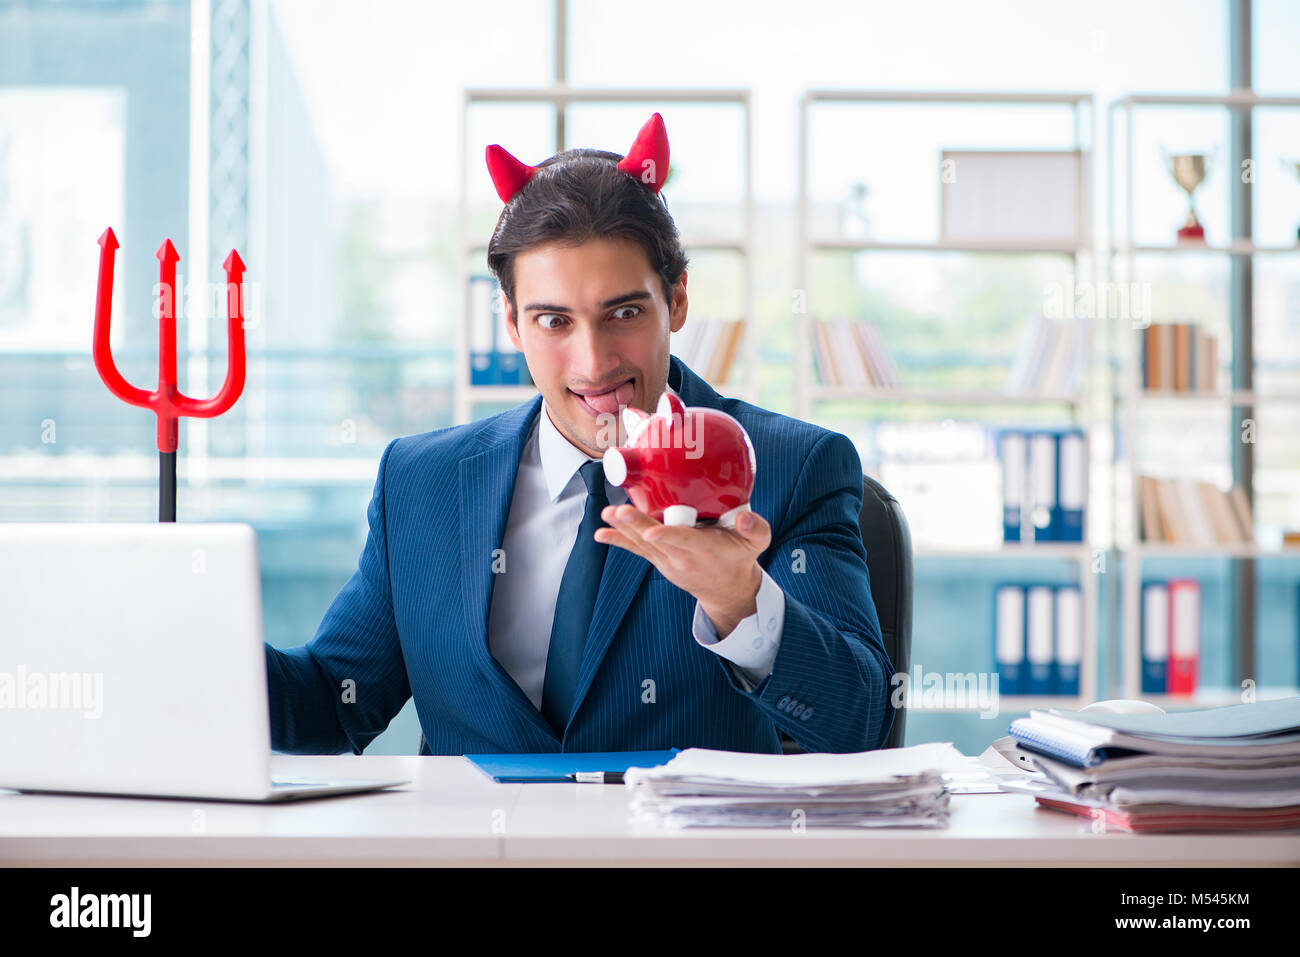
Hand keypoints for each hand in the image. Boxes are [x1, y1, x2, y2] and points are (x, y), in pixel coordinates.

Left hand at [594, 504, 770, 635]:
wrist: (728, 589)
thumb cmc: (740, 557)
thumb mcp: (757, 543)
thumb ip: (756, 528)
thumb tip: (747, 517)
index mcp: (706, 549)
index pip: (685, 541)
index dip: (667, 536)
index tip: (650, 533)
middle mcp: (683, 557)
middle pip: (656, 540)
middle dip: (636, 526)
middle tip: (619, 512)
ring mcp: (668, 561)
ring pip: (642, 545)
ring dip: (622, 530)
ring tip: (607, 515)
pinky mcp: (660, 561)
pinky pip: (636, 551)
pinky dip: (618, 541)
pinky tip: (601, 533)